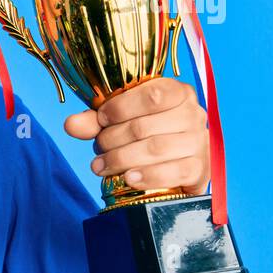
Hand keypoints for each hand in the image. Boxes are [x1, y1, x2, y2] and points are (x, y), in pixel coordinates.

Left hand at [63, 77, 209, 195]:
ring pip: (155, 149)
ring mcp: (199, 141)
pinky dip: (148, 176)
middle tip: (98, 149)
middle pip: (145, 126)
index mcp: (177, 92)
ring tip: (101, 167)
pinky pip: (175, 172)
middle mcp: (193, 114)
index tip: (101, 120)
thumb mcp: (119, 122)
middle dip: (112, 139)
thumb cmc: (145, 135)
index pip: (152, 95)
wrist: (175, 165)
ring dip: (121, 159)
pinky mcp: (201, 168)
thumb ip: (95, 121)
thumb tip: (71, 125)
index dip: (120, 108)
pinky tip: (128, 179)